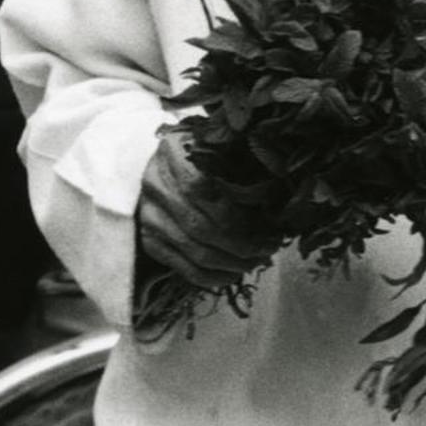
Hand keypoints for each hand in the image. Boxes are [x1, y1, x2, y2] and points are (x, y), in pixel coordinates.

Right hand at [137, 123, 269, 287]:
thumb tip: (276, 198)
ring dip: (233, 264)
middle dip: (243, 245)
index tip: (271, 227)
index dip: (241, 215)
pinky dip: (214, 277)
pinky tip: (234, 273)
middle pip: (203, 227)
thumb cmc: (199, 157)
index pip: (206, 192)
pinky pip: (185, 269)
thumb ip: (239, 166)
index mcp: (173, 153)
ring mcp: (150, 217)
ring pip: (197, 252)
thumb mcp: (217, 148)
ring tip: (257, 261)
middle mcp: (156, 186)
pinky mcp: (151, 242)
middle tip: (269, 249)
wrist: (159, 169)